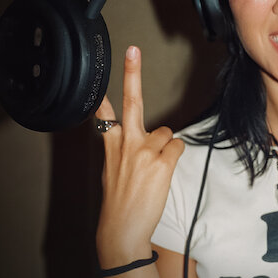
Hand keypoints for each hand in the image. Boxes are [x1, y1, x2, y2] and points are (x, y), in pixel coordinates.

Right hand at [95, 46, 184, 266]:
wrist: (121, 228)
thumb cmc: (118, 204)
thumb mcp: (109, 172)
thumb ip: (116, 149)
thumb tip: (122, 137)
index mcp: (110, 145)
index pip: (104, 113)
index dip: (103, 94)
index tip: (101, 75)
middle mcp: (126, 143)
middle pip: (132, 101)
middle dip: (132, 72)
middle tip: (133, 49)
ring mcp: (144, 151)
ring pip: (167, 133)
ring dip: (166, 146)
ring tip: (155, 169)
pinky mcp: (161, 162)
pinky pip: (177, 146)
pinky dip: (175, 155)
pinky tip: (164, 171)